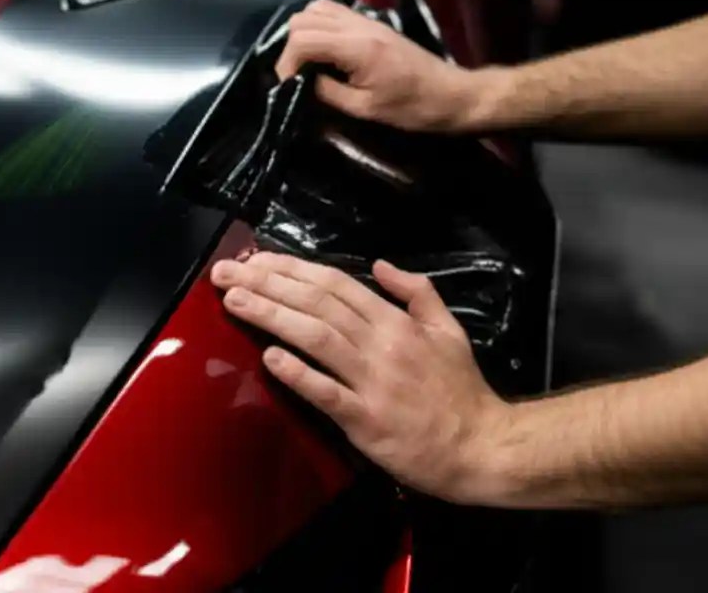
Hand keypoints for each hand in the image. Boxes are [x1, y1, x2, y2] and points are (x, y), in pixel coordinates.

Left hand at [210, 251, 517, 504]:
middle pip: (317, 303)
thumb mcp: (449, 329)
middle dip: (267, 283)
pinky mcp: (365, 420)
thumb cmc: (460, 391)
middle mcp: (382, 344)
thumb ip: (417, 292)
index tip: (255, 259)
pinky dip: (298, 373)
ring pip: (316, 338)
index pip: (335, 283)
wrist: (481, 448)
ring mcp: (372, 382)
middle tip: (226, 272)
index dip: (292, 268)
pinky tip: (268, 357)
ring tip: (234, 300)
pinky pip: (326, 392)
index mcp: (397, 321)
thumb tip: (380, 264)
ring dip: (271, 316)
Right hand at [275, 0, 503, 132]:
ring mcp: (366, 21)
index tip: (289, 86)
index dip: (287, 63)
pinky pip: (334, 12)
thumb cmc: (412, 108)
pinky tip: (324, 52)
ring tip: (308, 62)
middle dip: (291, 47)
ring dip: (303, 33)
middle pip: (304, 18)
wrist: (451, 95)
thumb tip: (301, 85)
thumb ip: (327, 94)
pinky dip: (319, 26)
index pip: (303, 38)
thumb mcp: (365, 109)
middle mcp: (359, 26)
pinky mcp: (371, 23)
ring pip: (316, 9)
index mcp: (357, 47)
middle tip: (297, 75)